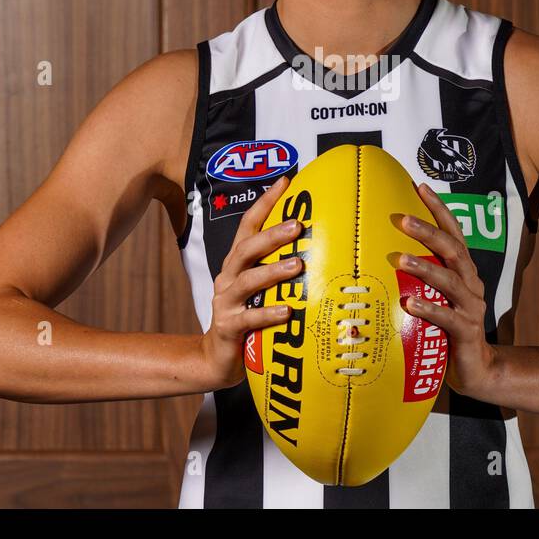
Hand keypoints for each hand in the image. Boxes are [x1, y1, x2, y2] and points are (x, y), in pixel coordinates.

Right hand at [200, 174, 304, 390]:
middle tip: (297, 225)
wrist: (218, 357)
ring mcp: (225, 302)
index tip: (286, 181)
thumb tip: (320, 246)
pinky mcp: (228, 327)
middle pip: (246, 248)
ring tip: (297, 266)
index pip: (248, 225)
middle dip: (271, 234)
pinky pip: (249, 319)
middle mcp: (228, 277)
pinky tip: (287, 311)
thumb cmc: (248, 316)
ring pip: (247, 281)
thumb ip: (281, 268)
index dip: (265, 202)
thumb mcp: (262, 288)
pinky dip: (267, 314)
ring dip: (272, 271)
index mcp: (237, 263)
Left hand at [395, 182, 497, 397]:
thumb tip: (380, 253)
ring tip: (400, 259)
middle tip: (402, 219)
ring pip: (450, 281)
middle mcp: (471, 283)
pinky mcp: (466, 333)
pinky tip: (409, 304)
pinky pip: (447, 318)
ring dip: (425, 268)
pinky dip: (428, 309)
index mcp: (464, 271)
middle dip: (428, 231)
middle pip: (454, 250)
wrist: (476, 369)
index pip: (454, 233)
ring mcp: (471, 308)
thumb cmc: (447, 328)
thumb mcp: (436, 297)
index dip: (439, 209)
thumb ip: (420, 278)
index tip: (419, 186)